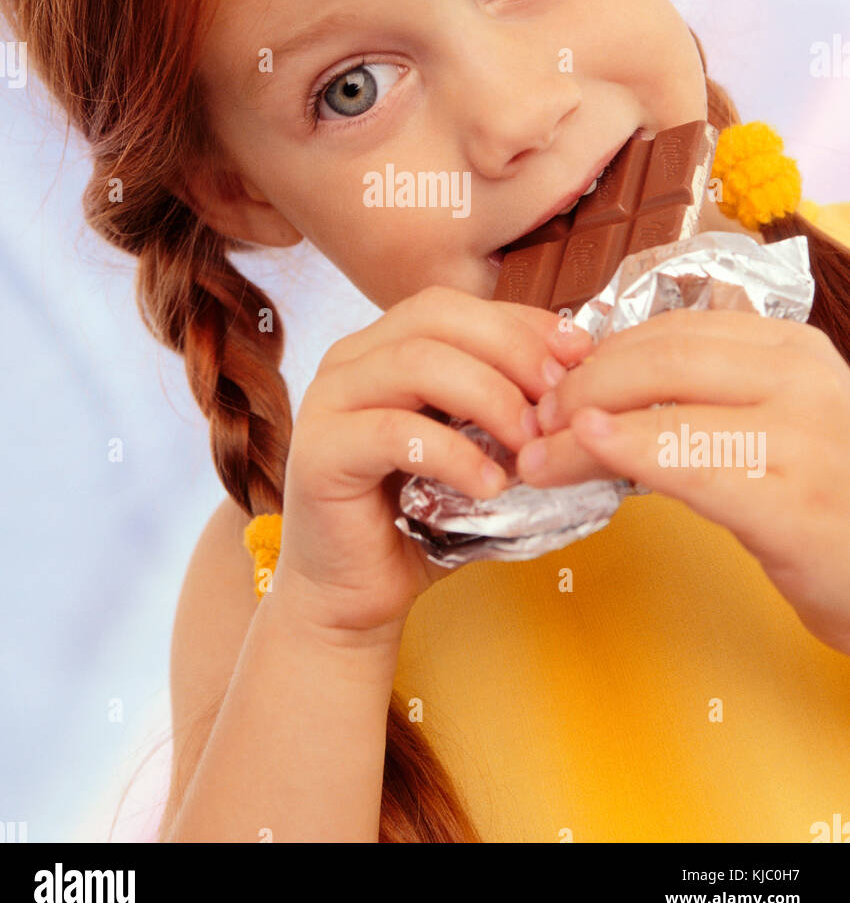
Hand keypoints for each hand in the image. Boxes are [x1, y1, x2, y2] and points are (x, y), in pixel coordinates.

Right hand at [271, 286, 592, 637]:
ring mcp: (326, 400)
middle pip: (436, 316)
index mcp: (383, 346)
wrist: (354, 597)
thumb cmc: (420, 521)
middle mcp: (348, 359)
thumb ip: (508, 405)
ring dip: (489, 398)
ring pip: (416, 363)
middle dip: (512, 351)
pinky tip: (492, 486)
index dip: (520, 321)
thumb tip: (583, 373)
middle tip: (558, 402)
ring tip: (530, 448)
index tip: (579, 355)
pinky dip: (455, 454)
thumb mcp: (476, 448)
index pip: (455, 304)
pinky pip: (394, 433)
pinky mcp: (318, 452)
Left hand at [515, 309, 849, 655]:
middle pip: (663, 360)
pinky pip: (694, 466)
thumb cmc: (818, 502)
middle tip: (540, 420)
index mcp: (792, 349)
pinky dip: (632, 452)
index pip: (674, 332)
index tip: (555, 380)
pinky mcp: (796, 504)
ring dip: (586, 430)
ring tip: (541, 454)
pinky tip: (591, 449)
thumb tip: (588, 380)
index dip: (601, 353)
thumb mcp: (766, 427)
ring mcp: (806, 438)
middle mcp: (803, 379)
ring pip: (668, 409)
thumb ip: (697, 397)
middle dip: (584, 385)